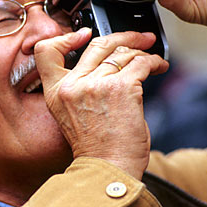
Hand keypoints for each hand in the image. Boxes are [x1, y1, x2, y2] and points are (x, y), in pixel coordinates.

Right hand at [34, 27, 168, 179]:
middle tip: (139, 38)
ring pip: (123, 53)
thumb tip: (110, 68)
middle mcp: (74, 85)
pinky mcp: (122, 87)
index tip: (85, 35)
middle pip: (97, 44)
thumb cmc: (98, 152)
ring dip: (143, 52)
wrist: (108, 171)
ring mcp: (97, 84)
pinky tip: (159, 67)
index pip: (47, 52)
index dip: (66, 37)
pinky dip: (154, 62)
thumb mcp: (75, 117)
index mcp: (56, 93)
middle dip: (123, 36)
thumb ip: (83, 91)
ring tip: (154, 57)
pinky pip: (142, 63)